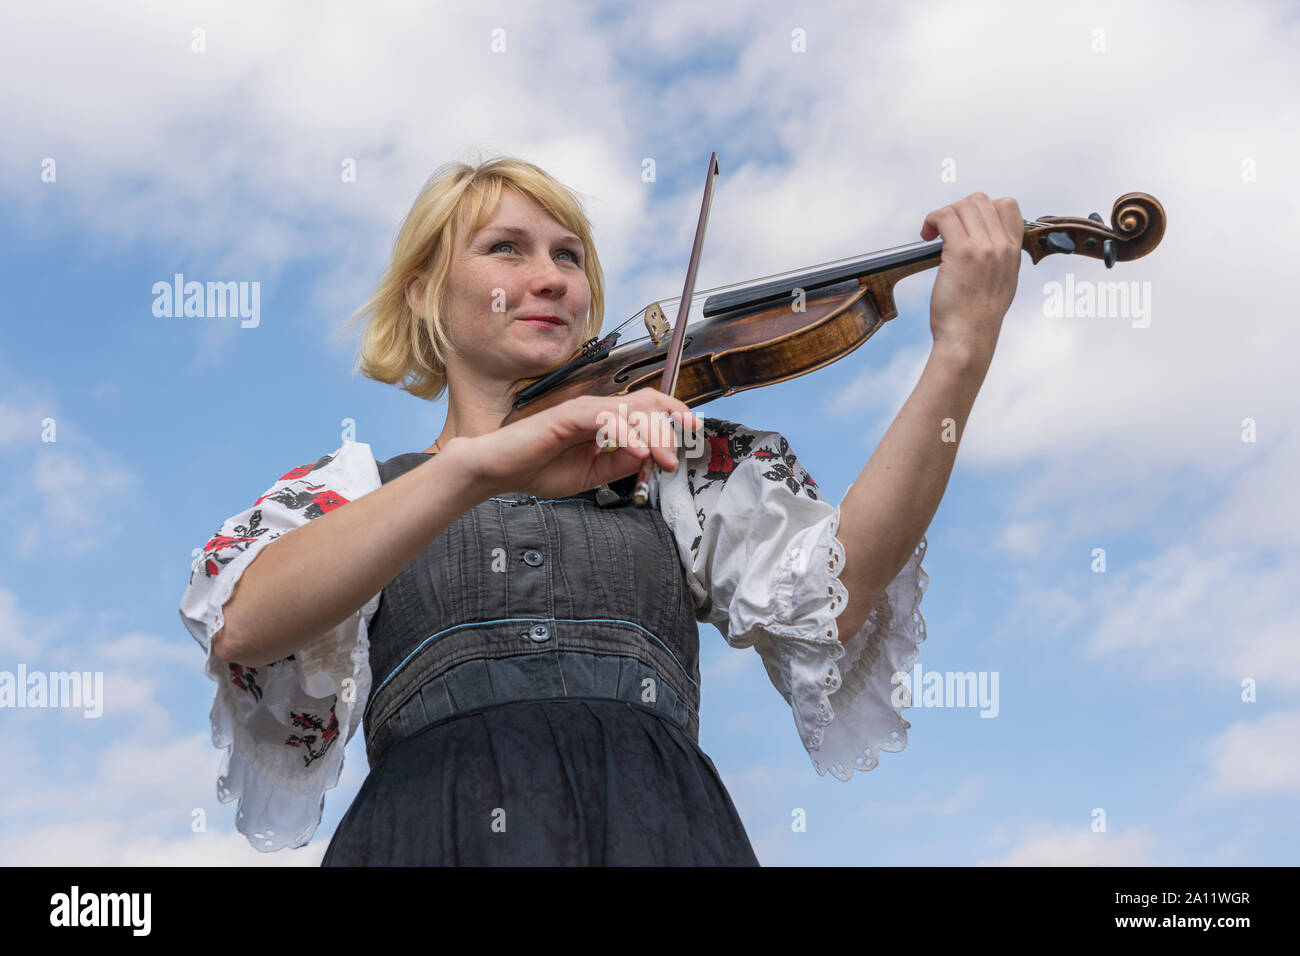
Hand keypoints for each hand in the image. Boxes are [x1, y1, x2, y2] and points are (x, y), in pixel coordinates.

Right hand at [451, 389, 702, 499]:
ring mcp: (582, 410)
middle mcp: (596, 410)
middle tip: (681, 451)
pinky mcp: (567, 416)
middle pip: (645, 403)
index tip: (693, 432)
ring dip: (652, 433)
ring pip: (629, 409)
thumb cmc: (537, 470)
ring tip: (664, 457)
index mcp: (603, 422)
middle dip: (670, 424)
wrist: (497, 471)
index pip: (645, 408)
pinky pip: (604, 418)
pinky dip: (625, 433)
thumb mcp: (591, 474)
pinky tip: (639, 452)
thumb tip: (653, 458)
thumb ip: (619, 464)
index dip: (673, 414)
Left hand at [920, 192, 1022, 363]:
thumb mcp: (1003, 284)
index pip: (1008, 206)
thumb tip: (986, 242)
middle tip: (944, 230)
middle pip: (981, 200)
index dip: (983, 208)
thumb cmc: (977, 318)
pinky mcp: (960, 252)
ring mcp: (983, 247)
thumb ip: (1000, 259)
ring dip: (943, 215)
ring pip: (962, 205)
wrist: (969, 338)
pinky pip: (945, 217)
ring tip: (933, 233)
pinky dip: (931, 220)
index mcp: (1014, 251)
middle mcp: (1002, 245)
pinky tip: (926, 236)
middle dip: (958, 210)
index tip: (967, 225)